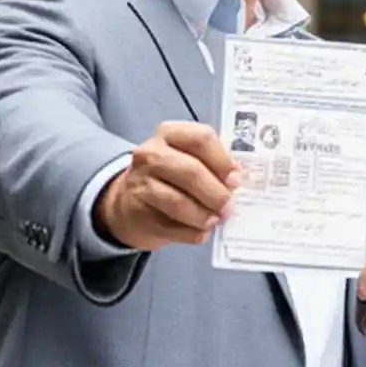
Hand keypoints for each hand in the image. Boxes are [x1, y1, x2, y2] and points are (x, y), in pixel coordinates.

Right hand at [95, 121, 241, 249]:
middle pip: (191, 171)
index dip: (223, 160)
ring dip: (203, 215)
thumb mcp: (187, 160)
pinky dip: (191, 232)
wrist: (128, 203)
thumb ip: (212, 165)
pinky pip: (170, 226)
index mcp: (170, 134)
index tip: (236, 178)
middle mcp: (151, 154)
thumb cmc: (168, 178)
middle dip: (216, 193)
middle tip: (229, 207)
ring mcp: (140, 183)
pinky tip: (200, 232)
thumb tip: (237, 181)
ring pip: (178, 201)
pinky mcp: (137, 213)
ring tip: (215, 221)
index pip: (201, 138)